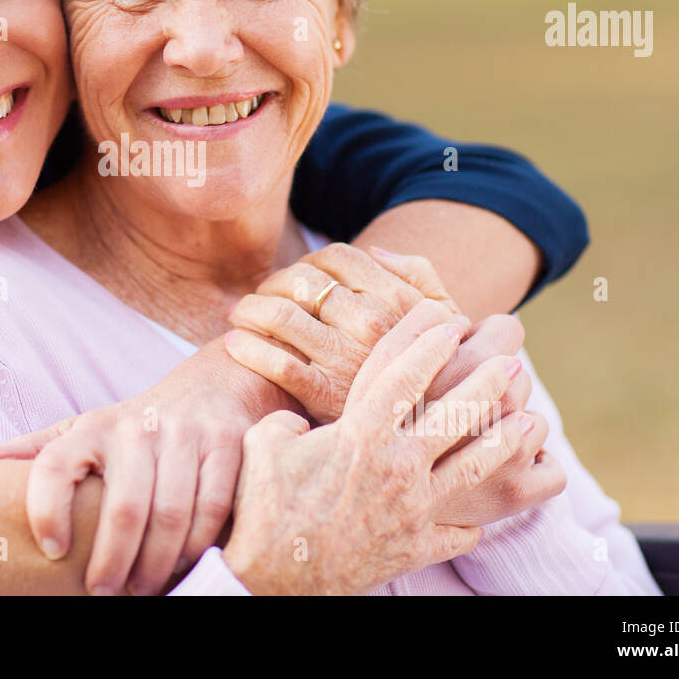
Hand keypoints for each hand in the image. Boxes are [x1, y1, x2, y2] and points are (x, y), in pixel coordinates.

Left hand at [0, 337, 264, 594]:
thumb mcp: (81, 430)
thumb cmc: (133, 426)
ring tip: (142, 589)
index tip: (52, 549)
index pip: (55, 462)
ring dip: (157, 563)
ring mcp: (184, 434)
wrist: (210, 387)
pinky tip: (183, 567)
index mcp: (92, 427)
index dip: (46, 508)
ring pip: (172, 513)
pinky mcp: (225, 445)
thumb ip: (34, 451)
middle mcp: (137, 426)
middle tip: (103, 592)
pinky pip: (212, 508)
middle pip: (125, 505)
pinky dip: (199, 547)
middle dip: (113, 559)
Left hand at [224, 243, 463, 422]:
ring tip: (241, 314)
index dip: (307, 261)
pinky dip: (247, 347)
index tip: (294, 277)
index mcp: (397, 299)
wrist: (432, 429)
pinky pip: (275, 362)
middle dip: (272, 284)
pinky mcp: (324, 394)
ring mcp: (346, 359)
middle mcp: (370, 324)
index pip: (336, 257)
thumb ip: (417, 273)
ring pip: (280, 315)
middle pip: (301, 282)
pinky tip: (234, 343)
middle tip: (258, 296)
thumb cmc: (436, 367)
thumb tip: (375, 249)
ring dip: (250, 309)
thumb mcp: (444, 314)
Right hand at [230, 294, 564, 528]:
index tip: (448, 320)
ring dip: (505, 441)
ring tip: (530, 422)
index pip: (404, 376)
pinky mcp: (416, 548)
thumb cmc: (260, 507)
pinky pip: (460, 533)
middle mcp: (396, 468)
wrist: (270, 578)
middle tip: (511, 360)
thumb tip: (299, 420)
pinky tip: (479, 511)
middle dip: (487, 382)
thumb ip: (289, 420)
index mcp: (359, 436)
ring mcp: (412, 510)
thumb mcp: (263, 444)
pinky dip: (472, 521)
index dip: (428, 343)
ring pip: (474, 468)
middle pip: (456, 415)